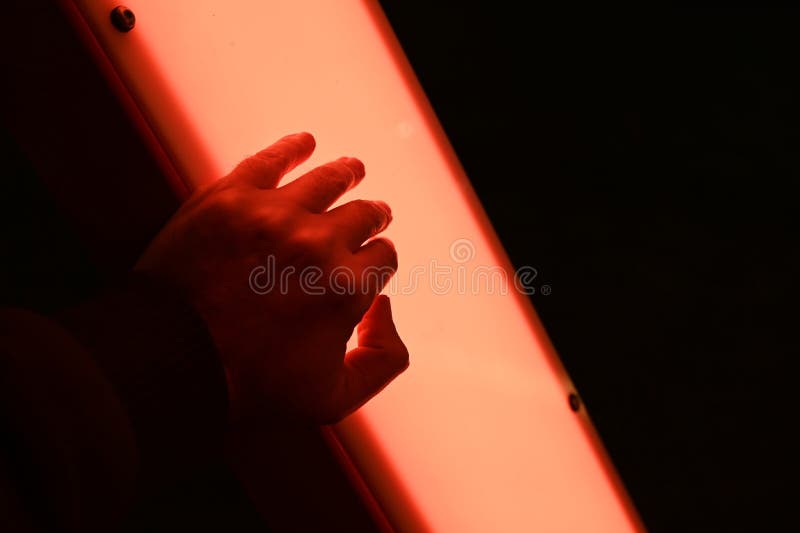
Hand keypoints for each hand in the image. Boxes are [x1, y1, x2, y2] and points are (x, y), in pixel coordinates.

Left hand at [135, 132, 407, 423]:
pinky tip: (305, 142)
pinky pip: (272, 160)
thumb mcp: (334, 399)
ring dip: (347, 174)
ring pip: (329, 181)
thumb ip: (383, 360)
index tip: (370, 259)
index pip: (383, 256)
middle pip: (362, 215)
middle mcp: (319, 243)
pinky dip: (294, 148)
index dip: (379, 258)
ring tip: (353, 169)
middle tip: (373, 214)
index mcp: (347, 288)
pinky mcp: (230, 197)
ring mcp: (274, 215)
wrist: (168, 362)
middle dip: (372, 216)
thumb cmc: (249, 388)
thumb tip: (385, 307)